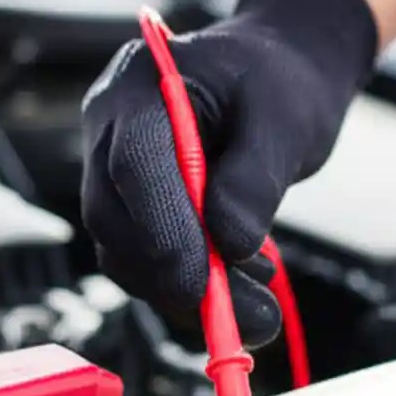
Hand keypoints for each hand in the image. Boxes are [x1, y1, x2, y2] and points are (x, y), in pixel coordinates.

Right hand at [81, 0, 376, 346]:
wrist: (276, 76)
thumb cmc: (280, 84)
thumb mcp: (285, 120)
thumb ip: (255, 179)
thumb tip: (230, 246)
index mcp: (140, 86)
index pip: (132, 167)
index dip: (163, 233)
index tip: (204, 285)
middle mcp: (111, 129)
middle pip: (115, 220)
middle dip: (175, 279)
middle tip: (249, 320)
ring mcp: (114, 170)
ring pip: (126, 253)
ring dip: (188, 293)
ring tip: (262, 304)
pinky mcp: (134, 207)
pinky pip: (146, 261)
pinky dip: (192, 286)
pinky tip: (246, 281)